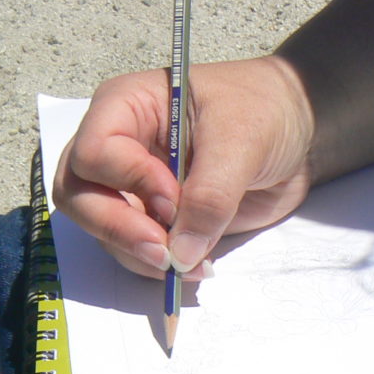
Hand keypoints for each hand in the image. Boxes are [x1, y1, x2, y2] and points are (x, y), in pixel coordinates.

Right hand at [53, 57, 315, 279]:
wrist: (294, 133)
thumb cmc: (263, 110)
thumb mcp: (242, 142)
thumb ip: (210, 195)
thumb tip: (180, 254)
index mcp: (125, 107)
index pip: (93, 153)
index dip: (129, 182)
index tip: (174, 199)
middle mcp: (115, 147)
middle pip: (79, 198)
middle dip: (119, 230)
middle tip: (164, 253)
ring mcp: (128, 186)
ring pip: (102, 232)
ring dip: (140, 255)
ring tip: (189, 262)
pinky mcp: (150, 218)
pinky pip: (133, 251)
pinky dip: (158, 266)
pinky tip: (194, 266)